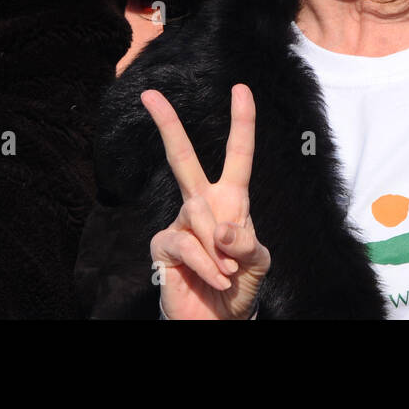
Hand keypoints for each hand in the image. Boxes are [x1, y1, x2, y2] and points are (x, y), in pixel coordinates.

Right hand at [144, 83, 270, 318]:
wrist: (218, 320)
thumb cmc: (240, 285)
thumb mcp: (258, 263)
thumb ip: (248, 244)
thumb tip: (223, 228)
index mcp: (231, 199)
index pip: (238, 154)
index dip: (241, 122)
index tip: (240, 88)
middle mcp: (202, 204)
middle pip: (182, 157)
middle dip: (167, 125)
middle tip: (149, 94)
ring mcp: (180, 223)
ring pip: (197, 213)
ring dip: (219, 248)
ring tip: (228, 273)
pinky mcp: (163, 245)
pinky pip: (184, 242)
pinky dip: (206, 262)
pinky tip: (215, 277)